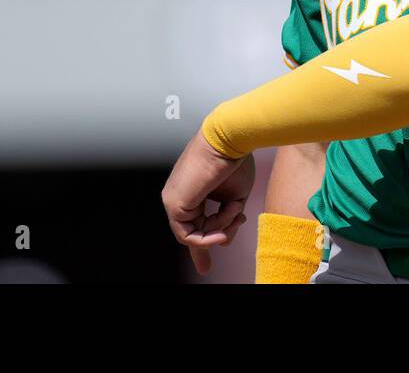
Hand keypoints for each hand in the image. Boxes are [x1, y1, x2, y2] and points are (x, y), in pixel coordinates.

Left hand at [162, 129, 256, 274]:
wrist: (230, 140)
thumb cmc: (235, 162)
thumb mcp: (235, 198)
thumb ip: (227, 219)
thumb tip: (223, 240)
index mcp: (194, 192)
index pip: (194, 223)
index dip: (202, 245)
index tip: (206, 267)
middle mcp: (180, 196)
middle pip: (193, 232)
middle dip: (210, 242)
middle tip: (213, 257)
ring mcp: (174, 200)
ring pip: (195, 233)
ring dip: (220, 229)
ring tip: (235, 212)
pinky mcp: (173, 204)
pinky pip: (189, 235)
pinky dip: (207, 236)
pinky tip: (222, 229)